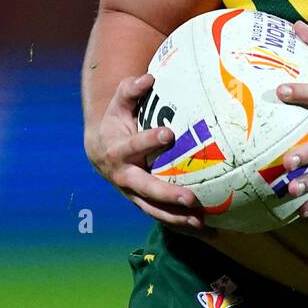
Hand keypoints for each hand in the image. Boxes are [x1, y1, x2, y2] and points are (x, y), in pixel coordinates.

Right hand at [85, 73, 215, 237]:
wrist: (100, 151)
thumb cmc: (116, 122)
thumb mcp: (119, 104)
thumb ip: (131, 89)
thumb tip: (149, 77)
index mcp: (117, 151)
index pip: (133, 146)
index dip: (149, 140)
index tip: (168, 133)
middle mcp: (125, 177)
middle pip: (145, 188)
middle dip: (167, 194)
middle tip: (190, 198)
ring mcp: (134, 194)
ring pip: (154, 210)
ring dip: (177, 218)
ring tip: (201, 222)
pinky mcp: (144, 204)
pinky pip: (163, 217)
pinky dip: (182, 225)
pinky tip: (206, 230)